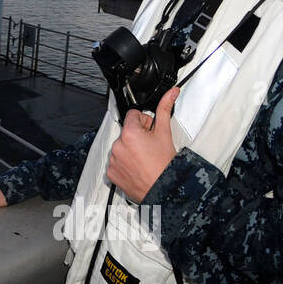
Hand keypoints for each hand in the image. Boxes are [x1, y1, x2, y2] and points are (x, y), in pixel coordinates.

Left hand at [106, 86, 179, 202]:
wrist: (163, 190)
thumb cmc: (165, 166)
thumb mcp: (165, 134)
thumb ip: (165, 108)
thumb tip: (171, 93)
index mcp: (129, 133)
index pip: (132, 115)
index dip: (145, 122)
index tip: (150, 131)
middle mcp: (117, 146)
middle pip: (127, 131)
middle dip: (138, 136)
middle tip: (150, 147)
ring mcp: (113, 160)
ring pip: (121, 146)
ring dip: (131, 149)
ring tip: (145, 159)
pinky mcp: (111, 173)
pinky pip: (116, 161)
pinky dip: (125, 163)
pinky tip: (138, 167)